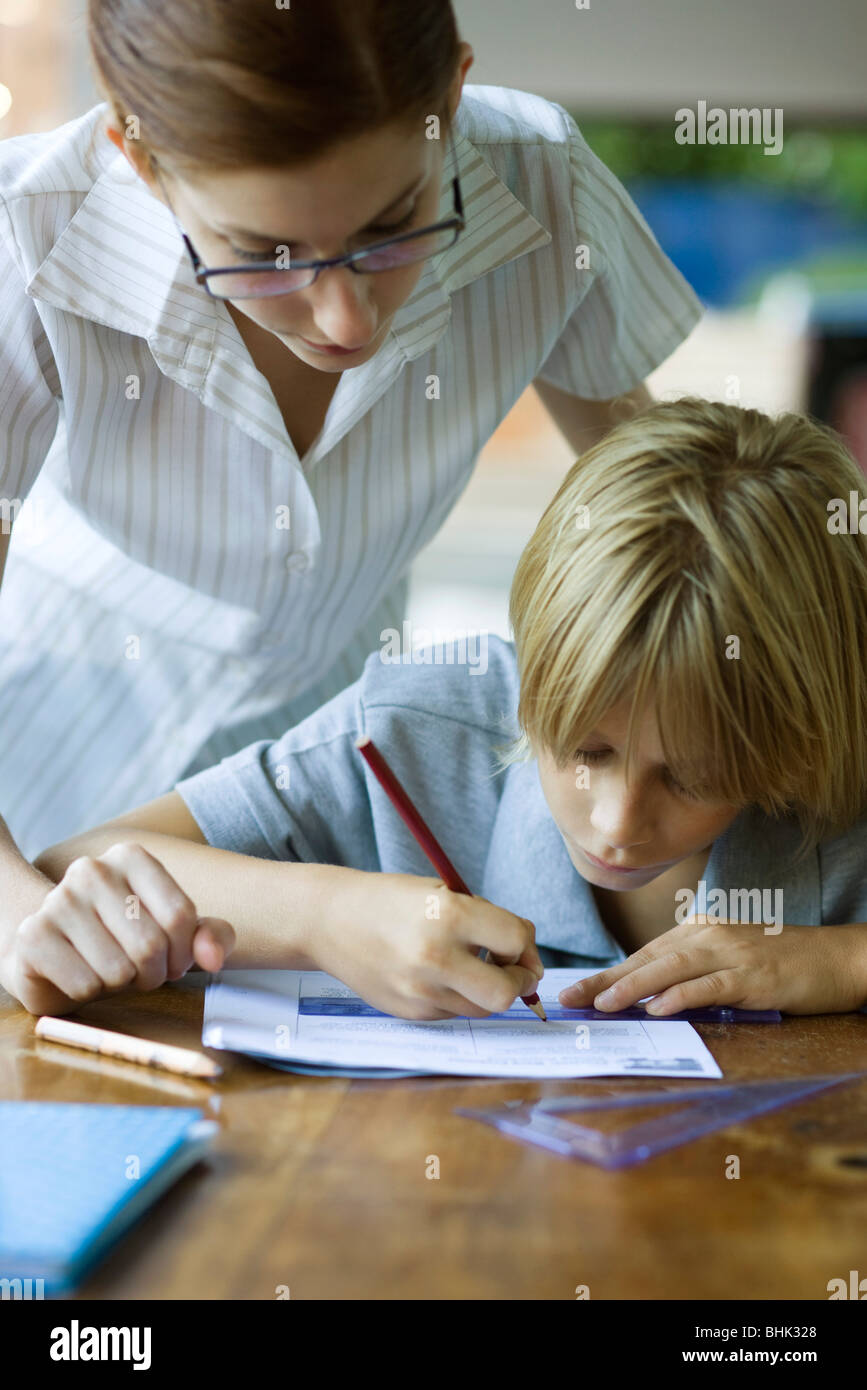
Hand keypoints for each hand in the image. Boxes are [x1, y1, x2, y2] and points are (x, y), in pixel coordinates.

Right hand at [0, 843, 234, 1014]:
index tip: (173, 962)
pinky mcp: (34, 936)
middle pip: (150, 944)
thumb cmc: (122, 939)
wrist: (53, 948)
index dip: (184, 954)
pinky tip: (80, 974)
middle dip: (153, 973)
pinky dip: (89, 992)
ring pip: (118, 969)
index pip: (180, 915)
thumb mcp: (175, 933)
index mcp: (130, 857)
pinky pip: (85, 985)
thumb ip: (210, 937)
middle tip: (140, 972)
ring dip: (120, 984)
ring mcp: (58, 900)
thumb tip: (213, 958)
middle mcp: (92, 870)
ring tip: (108, 970)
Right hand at [313, 870, 543, 1020]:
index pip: (515, 939)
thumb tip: (527, 951)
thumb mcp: (442, 893)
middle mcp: (434, 957)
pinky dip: (459, 997)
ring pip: (482, 1009)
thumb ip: (486, 919)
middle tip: (512, 969)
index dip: (525, 942)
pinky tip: (442, 975)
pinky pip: (453, 1013)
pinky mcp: (409, 1011)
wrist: (330, 920)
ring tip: (473, 967)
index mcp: (448, 915)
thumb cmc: (392, 900)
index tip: (517, 941)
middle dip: (519, 981)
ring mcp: (420, 990)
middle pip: (505, 992)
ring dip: (489, 990)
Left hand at [557, 917, 866, 1016]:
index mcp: (698, 931)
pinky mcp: (753, 975)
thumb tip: (651, 998)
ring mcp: (730, 953)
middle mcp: (708, 936)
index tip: (576, 990)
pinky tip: (659, 1008)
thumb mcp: (729, 960)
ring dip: (634, 986)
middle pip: (647, 958)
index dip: (608, 972)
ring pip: (671, 968)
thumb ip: (693, 972)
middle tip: (571, 998)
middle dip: (606, 979)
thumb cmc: (783, 963)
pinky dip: (682, 995)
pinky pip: (710, 985)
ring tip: (604, 1002)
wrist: (836, 958)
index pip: (644, 954)